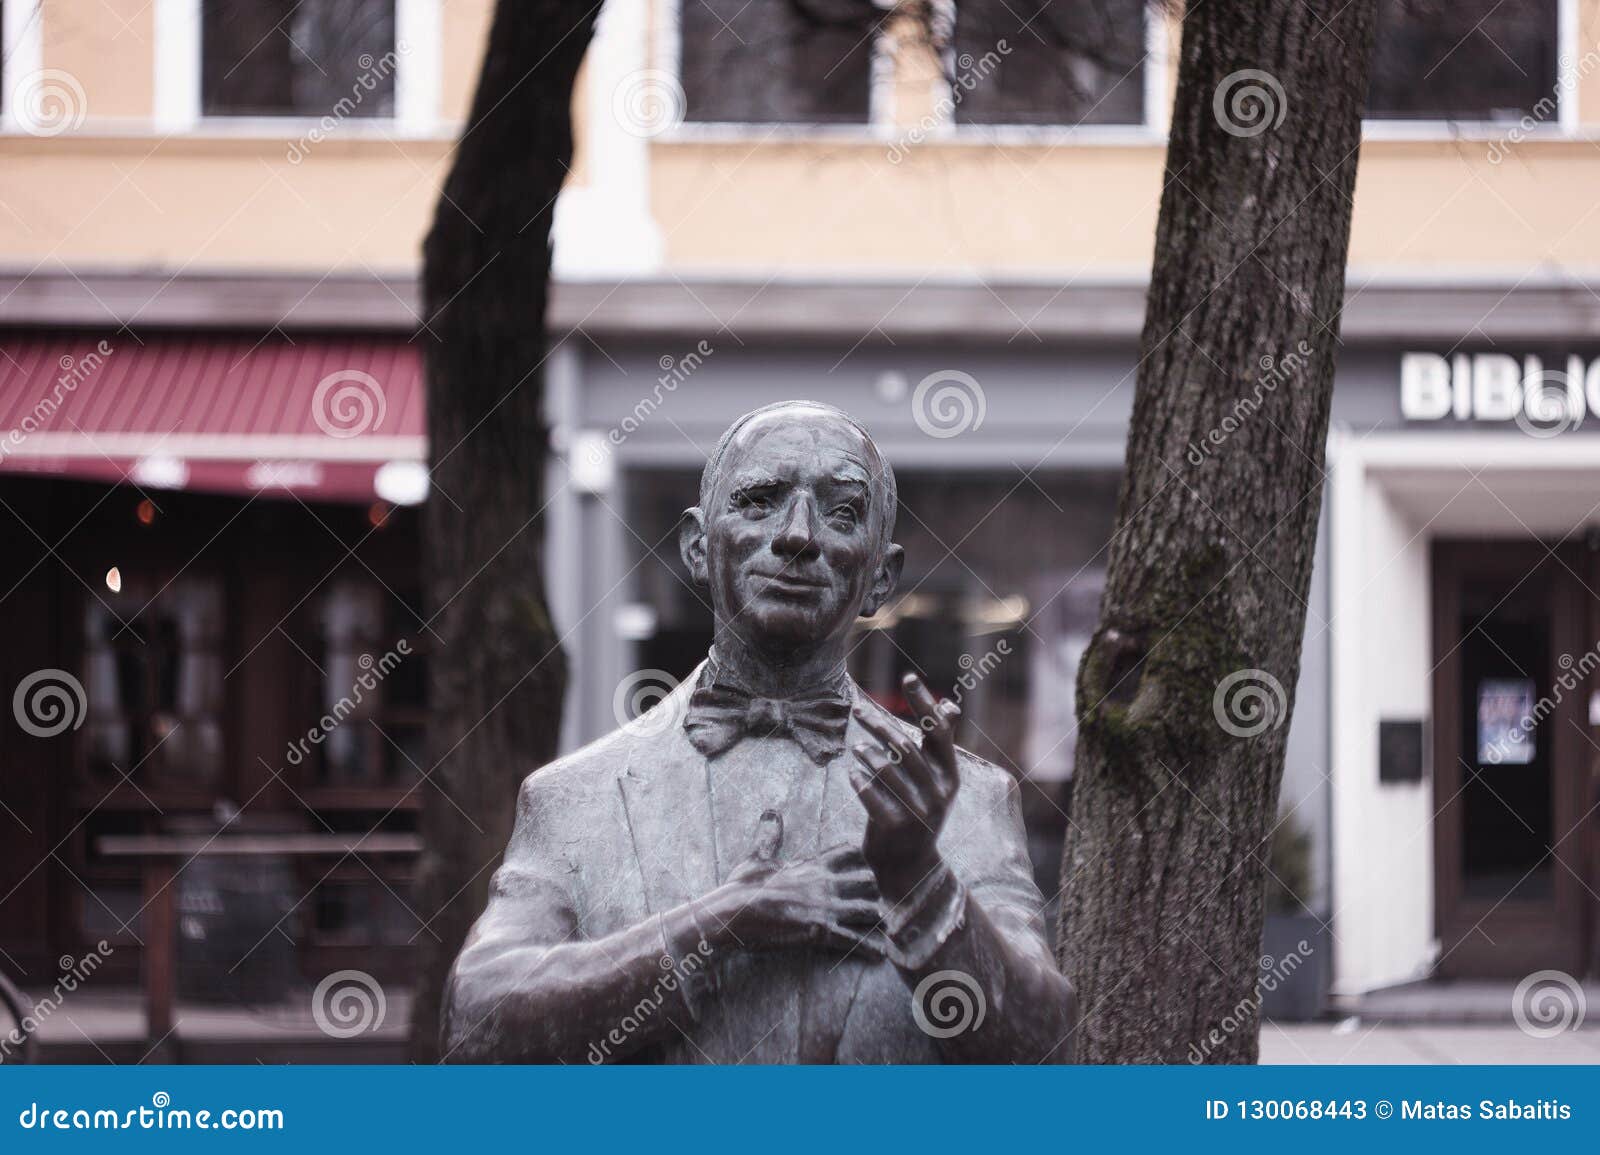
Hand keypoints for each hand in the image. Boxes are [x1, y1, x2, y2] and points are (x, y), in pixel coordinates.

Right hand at [709, 811, 885, 957]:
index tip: (861, 872)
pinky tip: (878, 954)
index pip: (851, 852)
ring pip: (868, 909)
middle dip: (873, 893)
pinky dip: (868, 948)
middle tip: (872, 904)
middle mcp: (823, 883)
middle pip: (869, 880)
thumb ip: (770, 837)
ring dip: (874, 920)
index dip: (860, 862)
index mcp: (811, 865)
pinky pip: (854, 940)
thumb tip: (771, 813)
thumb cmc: (741, 888)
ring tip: (879, 930)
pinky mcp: (819, 932)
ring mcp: (824, 907)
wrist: (731, 914)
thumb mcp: (757, 858)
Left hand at [849, 673, 959, 903]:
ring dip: (868, 754)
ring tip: (855, 747)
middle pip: (906, 746)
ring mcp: (919, 811)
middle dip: (880, 724)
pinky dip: (861, 782)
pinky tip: (852, 774)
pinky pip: (874, 797)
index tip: (908, 677)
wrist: (909, 866)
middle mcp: (939, 792)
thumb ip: (937, 745)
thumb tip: (950, 704)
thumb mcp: (934, 780)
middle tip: (857, 710)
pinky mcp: (897, 828)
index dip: (925, 703)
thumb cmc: (916, 811)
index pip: (939, 731)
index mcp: (949, 775)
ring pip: (889, 770)